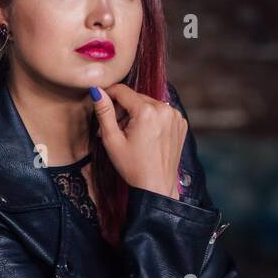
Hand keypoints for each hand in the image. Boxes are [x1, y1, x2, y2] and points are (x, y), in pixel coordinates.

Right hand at [90, 83, 186, 198]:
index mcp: (147, 111)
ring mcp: (175, 116)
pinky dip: (151, 120)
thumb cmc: (133, 167)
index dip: (109, 96)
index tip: (102, 106)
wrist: (156, 187)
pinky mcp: (181, 123)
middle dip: (123, 109)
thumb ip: (104, 113)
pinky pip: (161, 113)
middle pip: (136, 98)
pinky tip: (145, 137)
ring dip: (137, 114)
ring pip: (149, 104)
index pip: (122, 91)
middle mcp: (164, 109)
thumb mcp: (112, 140)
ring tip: (129, 135)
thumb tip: (96, 90)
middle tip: (114, 129)